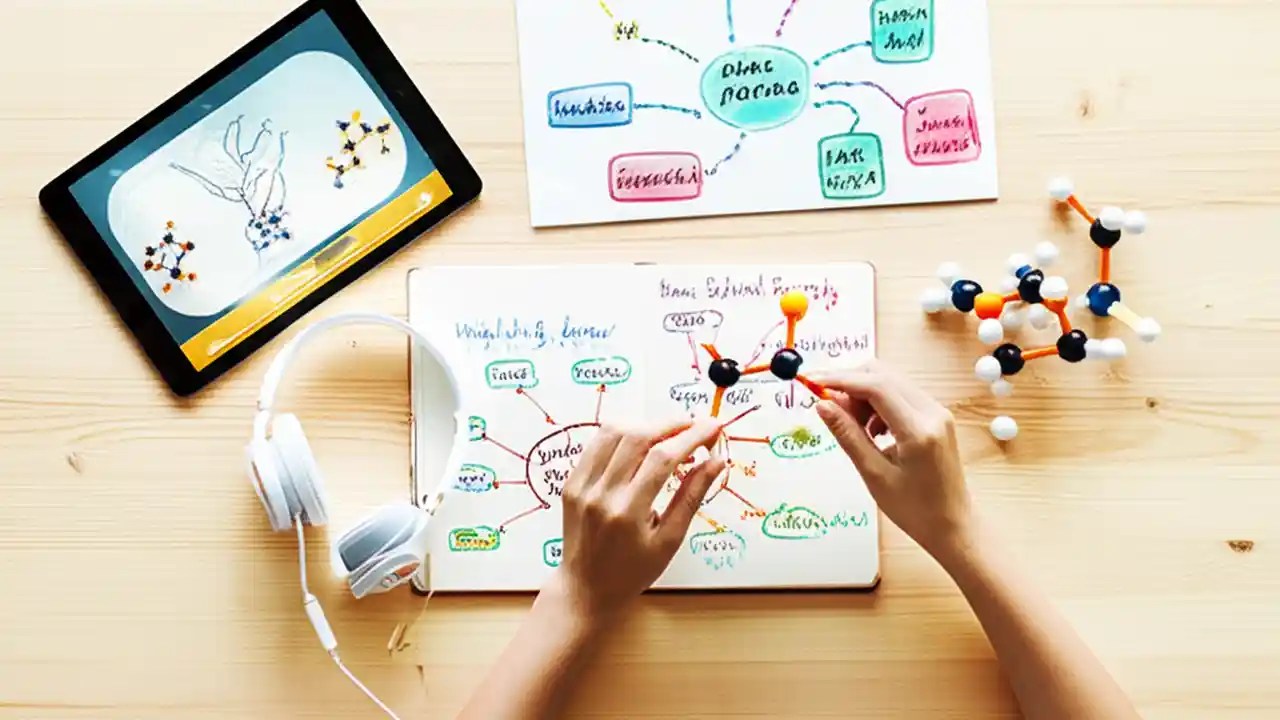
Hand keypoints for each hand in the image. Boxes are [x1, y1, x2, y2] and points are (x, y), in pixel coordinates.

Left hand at [554, 418, 725, 617]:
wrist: (586, 589)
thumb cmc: (633, 571)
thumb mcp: (669, 540)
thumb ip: (691, 497)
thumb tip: (716, 462)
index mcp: (628, 513)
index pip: (663, 459)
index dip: (692, 437)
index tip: (713, 427)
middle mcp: (601, 495)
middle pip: (638, 437)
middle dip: (672, 424)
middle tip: (695, 426)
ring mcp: (581, 486)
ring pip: (613, 432)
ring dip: (646, 425)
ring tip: (670, 434)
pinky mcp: (571, 483)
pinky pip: (597, 444)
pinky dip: (622, 435)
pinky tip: (640, 442)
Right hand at [812, 362, 974, 559]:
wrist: (953, 524)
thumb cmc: (915, 509)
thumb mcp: (874, 475)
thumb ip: (848, 435)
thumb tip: (822, 405)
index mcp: (918, 430)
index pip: (876, 386)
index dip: (841, 379)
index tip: (813, 381)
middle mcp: (932, 413)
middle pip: (884, 374)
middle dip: (850, 383)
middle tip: (830, 407)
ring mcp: (937, 412)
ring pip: (891, 381)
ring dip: (863, 394)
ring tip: (854, 427)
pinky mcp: (936, 416)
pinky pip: (900, 395)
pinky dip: (878, 403)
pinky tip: (871, 431)